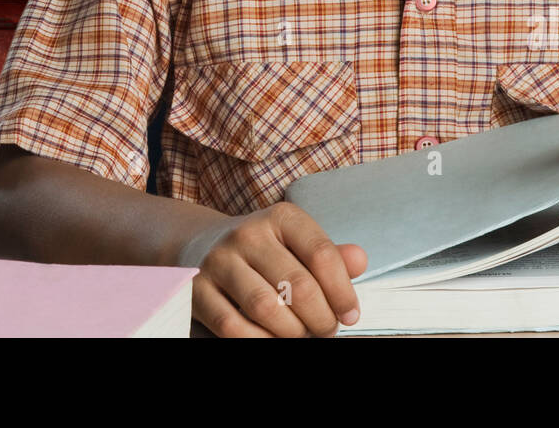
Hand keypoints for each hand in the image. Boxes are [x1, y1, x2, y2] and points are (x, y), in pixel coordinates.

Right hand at [176, 202, 366, 336]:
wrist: (204, 246)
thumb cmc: (266, 252)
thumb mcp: (298, 244)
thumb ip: (331, 256)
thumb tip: (359, 261)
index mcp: (281, 217)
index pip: (322, 253)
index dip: (342, 291)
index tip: (350, 315)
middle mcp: (248, 233)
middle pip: (297, 285)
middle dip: (321, 319)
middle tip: (326, 330)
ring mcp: (220, 260)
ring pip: (266, 308)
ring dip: (292, 333)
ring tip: (301, 334)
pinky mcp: (198, 289)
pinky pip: (233, 327)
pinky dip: (260, 341)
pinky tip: (271, 338)